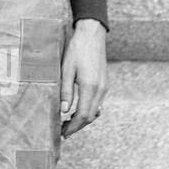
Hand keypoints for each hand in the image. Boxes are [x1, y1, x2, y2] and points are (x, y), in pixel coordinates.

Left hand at [60, 18, 106, 138]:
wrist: (92, 35)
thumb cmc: (77, 50)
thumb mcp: (66, 70)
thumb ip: (65, 91)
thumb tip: (64, 111)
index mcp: (90, 87)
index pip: (82, 116)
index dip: (72, 127)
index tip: (63, 134)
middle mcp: (100, 89)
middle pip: (90, 117)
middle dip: (77, 127)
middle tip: (63, 132)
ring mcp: (104, 87)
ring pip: (95, 111)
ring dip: (83, 120)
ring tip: (68, 123)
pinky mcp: (104, 84)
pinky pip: (98, 103)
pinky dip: (88, 111)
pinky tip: (77, 111)